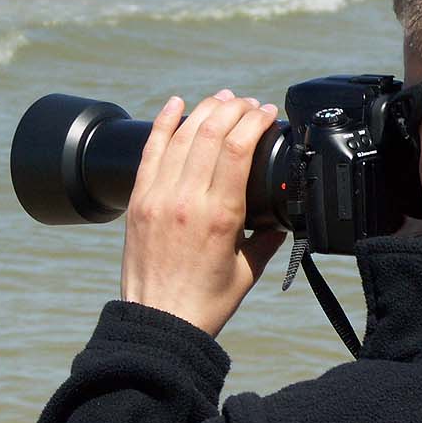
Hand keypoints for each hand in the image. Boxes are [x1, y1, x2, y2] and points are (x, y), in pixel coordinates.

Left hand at [120, 89, 287, 337]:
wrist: (159, 322)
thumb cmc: (206, 302)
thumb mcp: (248, 270)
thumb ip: (268, 238)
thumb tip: (283, 216)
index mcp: (220, 216)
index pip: (238, 148)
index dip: (255, 120)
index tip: (267, 113)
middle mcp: (186, 200)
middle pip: (210, 132)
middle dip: (234, 109)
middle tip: (248, 104)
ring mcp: (158, 197)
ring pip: (181, 135)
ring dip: (204, 110)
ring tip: (222, 99)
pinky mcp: (138, 201)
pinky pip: (150, 150)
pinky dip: (163, 123)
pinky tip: (175, 104)